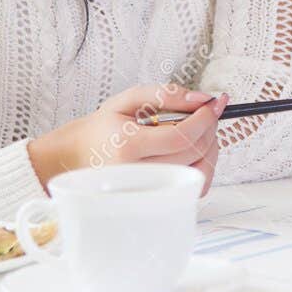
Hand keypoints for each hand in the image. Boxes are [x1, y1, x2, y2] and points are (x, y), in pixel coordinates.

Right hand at [27, 85, 227, 193]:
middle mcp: (139, 173)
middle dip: (210, 128)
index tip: (213, 103)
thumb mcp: (128, 100)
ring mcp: (149, 190)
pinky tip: (194, 150)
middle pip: (195, 152)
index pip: (181, 136)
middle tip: (206, 112)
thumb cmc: (104, 127)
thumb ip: (166, 94)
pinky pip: (195, 186)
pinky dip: (204, 165)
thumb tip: (203, 99)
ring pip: (201, 171)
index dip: (205, 118)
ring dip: (210, 146)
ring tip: (200, 130)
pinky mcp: (158, 198)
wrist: (79, 156)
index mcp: (129, 146)